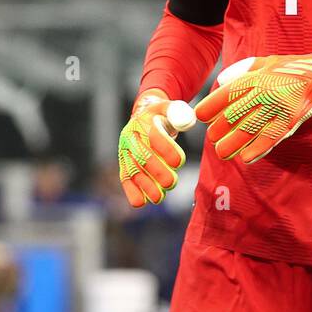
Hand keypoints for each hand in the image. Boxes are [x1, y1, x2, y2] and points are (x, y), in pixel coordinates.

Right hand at [118, 89, 196, 207]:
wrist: (143, 118)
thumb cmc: (163, 116)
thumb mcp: (172, 109)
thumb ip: (181, 114)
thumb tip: (186, 122)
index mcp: (145, 120)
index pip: (154, 135)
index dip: (166, 149)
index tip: (179, 162)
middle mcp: (131, 136)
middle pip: (143, 155)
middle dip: (157, 171)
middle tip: (171, 182)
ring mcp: (125, 151)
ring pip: (134, 170)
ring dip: (146, 185)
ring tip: (159, 198)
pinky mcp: (124, 164)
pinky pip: (125, 178)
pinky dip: (132, 191)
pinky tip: (141, 202)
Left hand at [194, 50, 311, 163]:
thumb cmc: (289, 68)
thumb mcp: (264, 62)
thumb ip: (241, 71)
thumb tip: (221, 83)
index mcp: (255, 77)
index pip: (227, 93)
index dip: (211, 106)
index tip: (201, 116)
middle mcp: (264, 91)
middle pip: (235, 114)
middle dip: (220, 129)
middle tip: (213, 138)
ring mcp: (278, 106)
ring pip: (251, 129)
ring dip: (234, 143)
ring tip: (223, 152)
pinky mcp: (291, 119)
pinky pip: (272, 137)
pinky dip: (258, 148)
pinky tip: (247, 158)